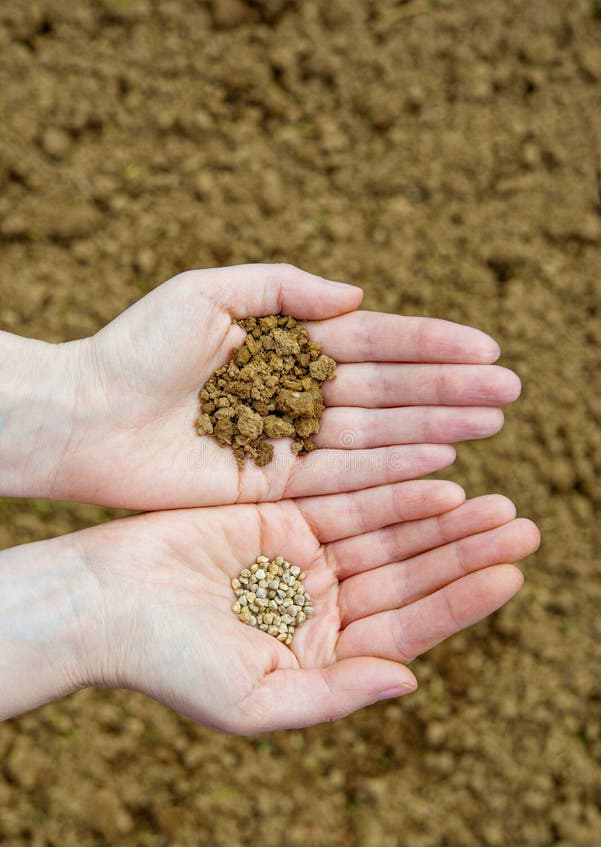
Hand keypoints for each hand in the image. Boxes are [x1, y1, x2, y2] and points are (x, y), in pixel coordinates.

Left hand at [4, 264, 519, 507]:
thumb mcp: (210, 293)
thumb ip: (285, 286)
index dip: (429, 345)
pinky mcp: (275, 484)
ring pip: (376, 434)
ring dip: (435, 429)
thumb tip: (358, 297)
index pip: (373, 342)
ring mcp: (291, 441)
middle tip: (508, 393)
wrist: (88, 414)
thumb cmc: (139, 346)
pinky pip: (344, 477)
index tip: (486, 348)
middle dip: (448, 390)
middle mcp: (299, 393)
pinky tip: (439, 462)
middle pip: (387, 390)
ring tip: (490, 424)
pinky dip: (391, 470)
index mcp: (288, 342)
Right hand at [55, 480, 537, 733]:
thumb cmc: (169, 664)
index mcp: (323, 656)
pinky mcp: (285, 516)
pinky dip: (392, 490)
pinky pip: (350, 500)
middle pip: (409, 576)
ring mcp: (307, 559)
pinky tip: (437, 477)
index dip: (460, 602)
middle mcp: (323, 606)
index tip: (509, 575)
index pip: (407, 629)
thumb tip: (410, 682)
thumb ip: (334, 694)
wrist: (105, 601)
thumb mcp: (254, 700)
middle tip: (521, 525)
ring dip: (441, 519)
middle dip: (463, 552)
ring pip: (389, 535)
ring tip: (495, 502)